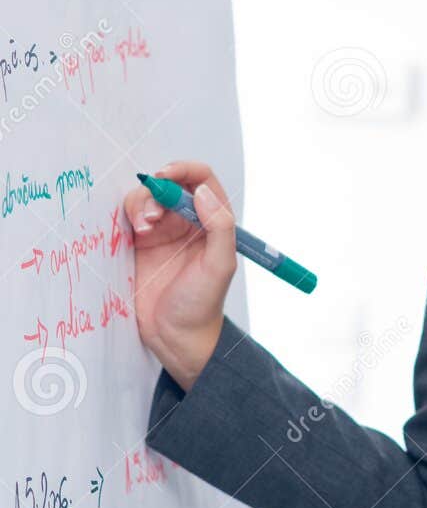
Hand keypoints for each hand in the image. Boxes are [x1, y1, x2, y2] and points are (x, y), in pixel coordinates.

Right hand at [123, 160, 237, 390]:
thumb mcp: (220, 265)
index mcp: (212, 222)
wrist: (176, 337)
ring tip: (142, 229)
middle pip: (167, 185)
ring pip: (144, 199)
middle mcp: (188, 222)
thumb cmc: (202, 303)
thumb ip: (219, 226)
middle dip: (156, 191)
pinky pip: (126, 218)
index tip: (166, 175)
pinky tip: (132, 234)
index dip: (184, 170)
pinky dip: (125, 217)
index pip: (201, 180)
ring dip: (139, 205)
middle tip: (151, 217)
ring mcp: (161, 232)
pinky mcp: (137, 245)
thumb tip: (202, 191)